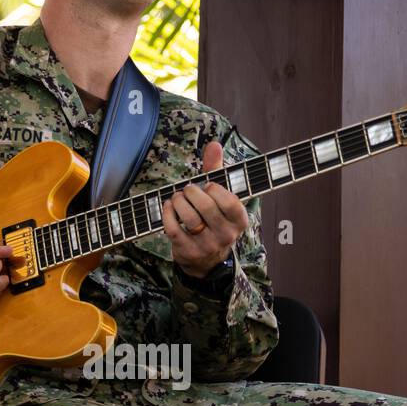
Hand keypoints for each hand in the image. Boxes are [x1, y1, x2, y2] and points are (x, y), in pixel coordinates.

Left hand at [162, 140, 248, 278]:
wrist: (207, 261)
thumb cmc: (214, 220)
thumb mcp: (221, 198)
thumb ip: (217, 171)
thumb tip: (214, 145)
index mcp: (239, 221)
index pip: (230, 202)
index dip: (214, 190)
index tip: (207, 186)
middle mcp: (225, 235)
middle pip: (206, 207)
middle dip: (192, 192)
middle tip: (188, 190)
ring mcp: (206, 245)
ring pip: (188, 217)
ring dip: (178, 201)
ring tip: (177, 198)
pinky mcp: (187, 251)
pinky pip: (173, 228)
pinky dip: (167, 213)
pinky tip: (169, 206)